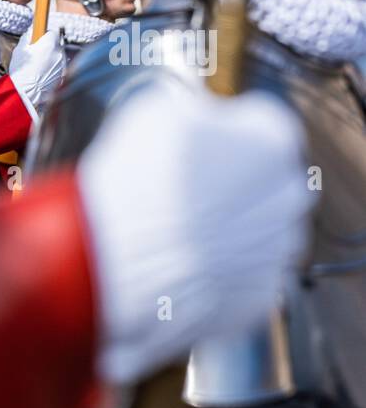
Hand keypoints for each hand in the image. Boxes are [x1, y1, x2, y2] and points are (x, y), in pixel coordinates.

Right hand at [8, 29, 64, 114]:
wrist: (27, 93)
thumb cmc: (22, 71)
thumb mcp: (20, 50)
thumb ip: (27, 38)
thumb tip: (31, 32)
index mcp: (49, 43)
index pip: (54, 30)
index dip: (47, 33)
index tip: (41, 36)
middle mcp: (59, 52)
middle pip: (58, 43)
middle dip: (49, 46)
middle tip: (38, 53)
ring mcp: (63, 64)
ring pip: (59, 56)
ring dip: (51, 58)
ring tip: (38, 66)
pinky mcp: (63, 74)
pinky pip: (59, 67)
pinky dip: (53, 69)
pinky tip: (42, 74)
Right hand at [78, 87, 312, 385]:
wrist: (117, 263)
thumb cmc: (136, 187)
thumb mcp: (154, 114)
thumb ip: (192, 112)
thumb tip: (192, 119)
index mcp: (273, 139)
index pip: (258, 124)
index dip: (220, 133)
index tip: (194, 144)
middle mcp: (290, 194)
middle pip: (264, 180)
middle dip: (230, 183)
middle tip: (181, 187)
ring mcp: (277, 249)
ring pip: (256, 231)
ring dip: (225, 228)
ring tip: (174, 229)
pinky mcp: (256, 295)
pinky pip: (241, 275)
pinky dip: (216, 270)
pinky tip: (179, 261)